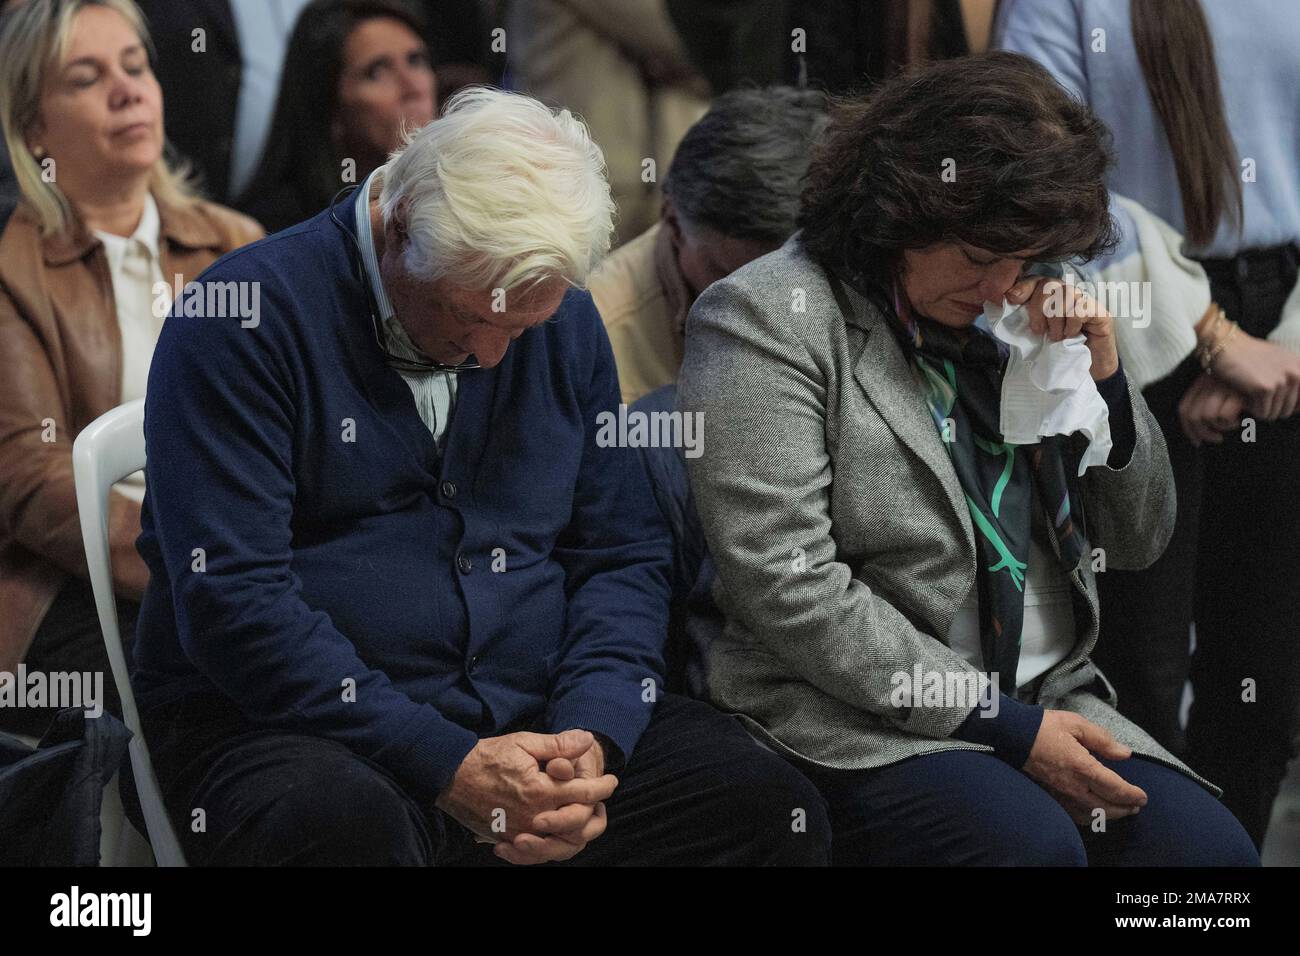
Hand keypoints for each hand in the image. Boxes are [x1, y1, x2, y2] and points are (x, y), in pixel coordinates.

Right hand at [435, 730, 616, 862]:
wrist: (450, 775)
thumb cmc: (488, 756)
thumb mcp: (524, 742)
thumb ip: (558, 745)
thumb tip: (586, 739)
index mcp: (539, 791)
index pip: (583, 793)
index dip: (602, 786)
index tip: (611, 780)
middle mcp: (532, 817)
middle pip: (577, 825)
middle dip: (594, 812)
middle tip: (599, 801)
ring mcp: (519, 832)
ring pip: (560, 845)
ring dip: (576, 833)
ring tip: (583, 818)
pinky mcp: (507, 839)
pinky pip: (535, 853)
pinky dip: (550, 848)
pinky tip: (555, 837)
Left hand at [1013, 278, 1118, 380]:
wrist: (1088, 369)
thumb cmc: (1061, 351)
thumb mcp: (1038, 335)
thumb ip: (1027, 319)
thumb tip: (1008, 304)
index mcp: (1051, 297)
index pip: (1036, 281)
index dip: (1024, 287)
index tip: (1012, 298)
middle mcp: (1068, 294)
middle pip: (1049, 284)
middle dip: (1038, 308)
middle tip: (1039, 331)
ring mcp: (1085, 300)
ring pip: (1065, 294)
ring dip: (1056, 319)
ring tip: (1056, 337)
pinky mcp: (1099, 311)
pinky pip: (1080, 308)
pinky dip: (1072, 324)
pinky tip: (1072, 334)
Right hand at [1022, 710, 1147, 824]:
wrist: (1013, 736)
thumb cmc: (1044, 727)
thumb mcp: (1076, 724)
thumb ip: (1102, 739)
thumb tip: (1125, 753)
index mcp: (1082, 767)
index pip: (1115, 788)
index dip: (1132, 794)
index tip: (1143, 796)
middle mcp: (1074, 786)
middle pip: (1106, 807)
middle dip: (1125, 808)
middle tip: (1136, 805)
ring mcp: (1062, 794)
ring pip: (1092, 814)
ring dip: (1110, 815)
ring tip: (1120, 811)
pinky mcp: (1052, 796)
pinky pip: (1076, 814)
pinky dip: (1091, 817)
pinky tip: (1095, 812)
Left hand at [1178, 372, 1245, 445]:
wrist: (1272, 381)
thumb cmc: (1246, 394)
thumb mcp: (1222, 398)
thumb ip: (1207, 408)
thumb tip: (1194, 435)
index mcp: (1203, 382)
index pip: (1183, 408)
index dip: (1188, 429)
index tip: (1197, 442)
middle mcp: (1210, 381)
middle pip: (1191, 415)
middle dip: (1202, 434)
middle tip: (1216, 440)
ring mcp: (1223, 386)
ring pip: (1205, 417)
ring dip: (1219, 428)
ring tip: (1232, 426)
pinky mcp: (1238, 392)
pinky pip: (1223, 416)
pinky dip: (1230, 424)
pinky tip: (1241, 421)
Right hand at [1203, 333, 1299, 420]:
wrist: (1226, 345)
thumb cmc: (1246, 354)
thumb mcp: (1277, 360)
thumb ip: (1290, 376)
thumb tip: (1297, 405)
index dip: (1288, 407)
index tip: (1271, 401)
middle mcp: (1296, 374)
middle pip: (1287, 410)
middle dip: (1269, 408)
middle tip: (1255, 395)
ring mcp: (1281, 381)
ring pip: (1274, 413)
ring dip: (1258, 408)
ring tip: (1248, 392)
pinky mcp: (1265, 389)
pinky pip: (1261, 412)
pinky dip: (1250, 408)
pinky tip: (1243, 394)